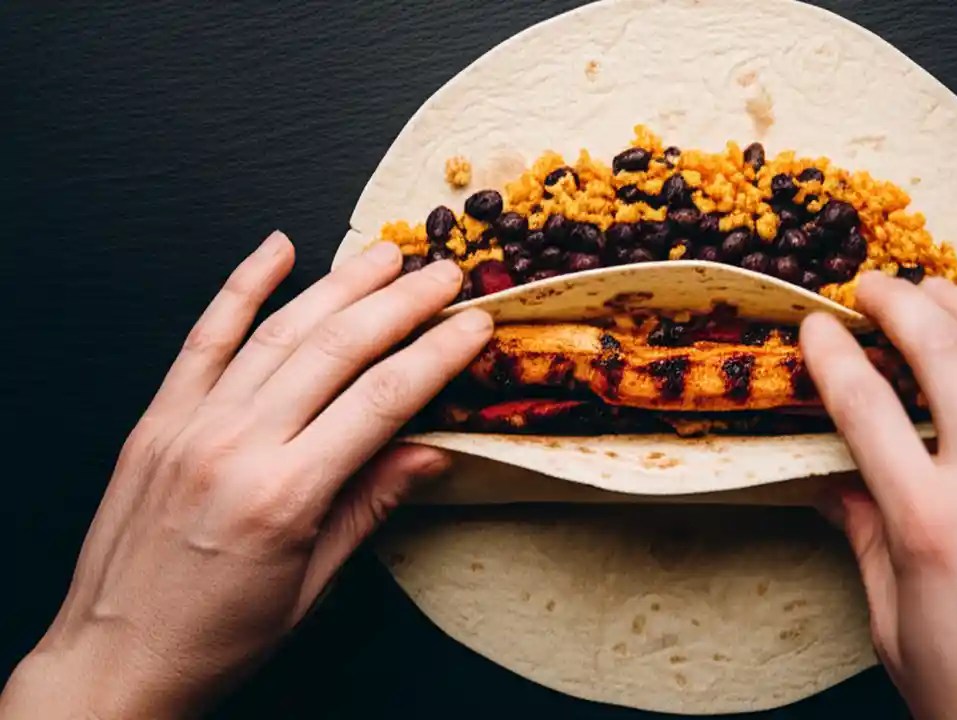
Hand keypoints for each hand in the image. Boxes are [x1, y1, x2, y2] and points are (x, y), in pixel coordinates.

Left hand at [0, 232, 492, 718]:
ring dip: (339, 286)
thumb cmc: (215, 637)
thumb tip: (431, 451)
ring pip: (278, 333)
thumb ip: (370, 505)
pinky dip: (241, 287)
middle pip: (336, 351)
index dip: (437, 354)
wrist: (114, 660)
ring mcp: (190, 425)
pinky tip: (275, 249)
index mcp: (284, 495)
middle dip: (400, 305)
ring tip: (385, 256)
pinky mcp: (157, 420)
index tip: (473, 326)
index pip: (382, 400)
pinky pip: (204, 338)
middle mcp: (235, 446)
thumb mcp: (313, 585)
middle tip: (444, 274)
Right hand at [802, 273, 956, 719]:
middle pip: (946, 355)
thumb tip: (831, 482)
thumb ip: (863, 533)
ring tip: (942, 291)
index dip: (833, 354)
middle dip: (902, 303)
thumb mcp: (891, 618)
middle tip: (874, 286)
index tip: (815, 326)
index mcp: (930, 523)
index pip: (867, 405)